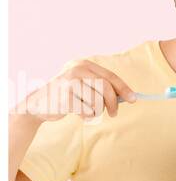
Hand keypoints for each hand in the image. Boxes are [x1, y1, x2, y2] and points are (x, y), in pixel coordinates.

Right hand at [19, 61, 134, 121]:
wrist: (38, 105)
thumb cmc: (66, 96)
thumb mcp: (83, 86)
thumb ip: (102, 88)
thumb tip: (128, 96)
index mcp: (83, 65)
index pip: (110, 76)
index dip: (124, 88)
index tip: (134, 99)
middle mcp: (76, 70)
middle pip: (106, 88)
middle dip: (113, 103)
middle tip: (114, 113)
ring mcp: (69, 83)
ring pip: (97, 101)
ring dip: (96, 111)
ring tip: (87, 111)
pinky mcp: (64, 97)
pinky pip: (86, 111)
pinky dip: (86, 115)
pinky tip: (76, 112)